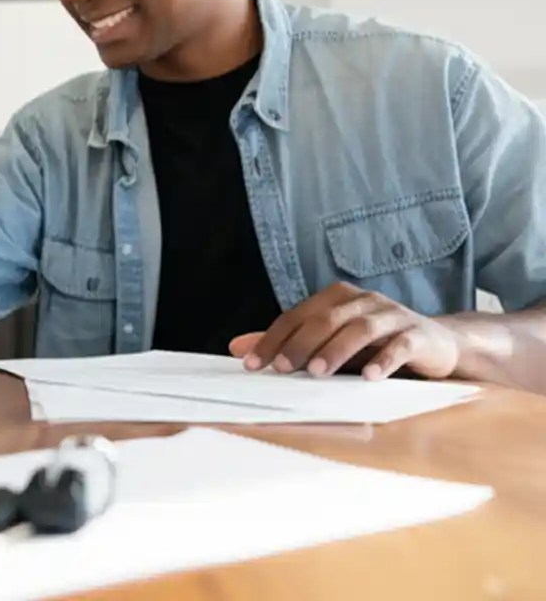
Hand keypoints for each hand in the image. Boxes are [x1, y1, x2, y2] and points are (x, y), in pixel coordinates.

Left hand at [228, 282, 463, 380]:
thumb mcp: (328, 343)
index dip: (273, 338)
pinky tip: (370, 377)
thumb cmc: (374, 344)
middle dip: (301, 343)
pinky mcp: (419, 335)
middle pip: (326, 319)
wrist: (437, 344)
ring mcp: (392, 315)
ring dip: (337, 350)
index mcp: (337, 298)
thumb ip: (286, 343)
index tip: (252, 363)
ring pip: (361, 329)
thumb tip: (237, 348)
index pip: (297, 315)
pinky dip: (384, 360)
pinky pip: (400, 345)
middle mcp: (364, 301)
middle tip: (283, 368)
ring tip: (319, 373)